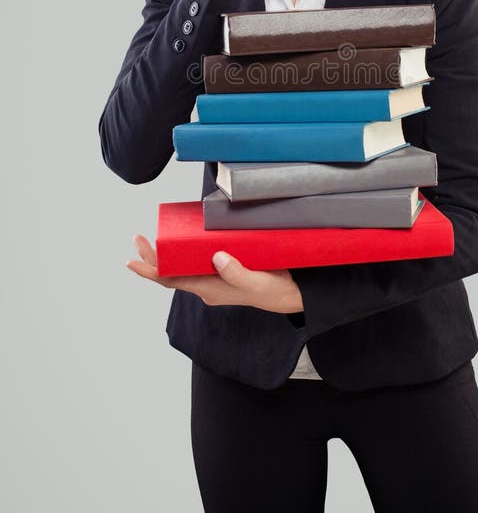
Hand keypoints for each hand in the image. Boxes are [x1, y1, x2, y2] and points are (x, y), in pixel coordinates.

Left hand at [126, 234, 303, 314]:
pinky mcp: (225, 272)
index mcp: (210, 289)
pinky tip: (186, 241)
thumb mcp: (257, 282)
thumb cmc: (274, 290)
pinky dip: (186, 252)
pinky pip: (198, 263)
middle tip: (139, 237)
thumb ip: (236, 272)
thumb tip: (216, 258)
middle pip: (172, 273)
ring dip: (168, 254)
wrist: (291, 295)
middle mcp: (207, 286)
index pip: (171, 281)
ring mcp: (215, 280)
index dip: (150, 271)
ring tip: (156, 237)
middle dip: (153, 258)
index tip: (132, 261)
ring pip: (184, 268)